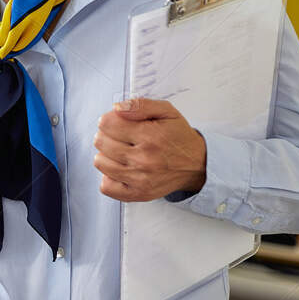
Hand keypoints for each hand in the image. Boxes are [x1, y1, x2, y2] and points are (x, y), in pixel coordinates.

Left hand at [93, 98, 207, 201]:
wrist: (197, 164)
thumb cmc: (179, 136)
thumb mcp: (167, 112)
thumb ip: (141, 105)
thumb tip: (116, 108)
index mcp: (150, 136)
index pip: (107, 124)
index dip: (109, 119)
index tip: (118, 122)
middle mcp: (143, 159)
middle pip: (101, 142)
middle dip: (106, 135)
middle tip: (120, 137)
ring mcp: (139, 179)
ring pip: (100, 162)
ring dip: (106, 154)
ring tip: (120, 152)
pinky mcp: (138, 194)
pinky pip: (106, 186)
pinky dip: (108, 177)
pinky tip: (120, 169)